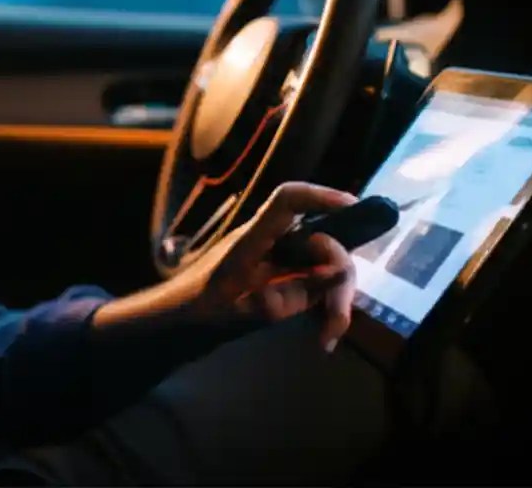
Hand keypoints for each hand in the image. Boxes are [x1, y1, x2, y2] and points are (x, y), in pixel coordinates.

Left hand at [189, 181, 358, 351]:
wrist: (179, 315)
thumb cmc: (201, 306)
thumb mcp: (244, 306)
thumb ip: (287, 292)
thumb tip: (334, 272)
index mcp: (253, 237)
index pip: (287, 199)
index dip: (321, 196)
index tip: (352, 206)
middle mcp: (271, 240)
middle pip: (321, 240)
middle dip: (338, 275)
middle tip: (335, 320)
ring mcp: (279, 257)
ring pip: (324, 265)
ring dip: (333, 300)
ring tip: (327, 335)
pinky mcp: (283, 274)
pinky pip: (314, 283)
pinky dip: (322, 308)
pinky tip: (322, 336)